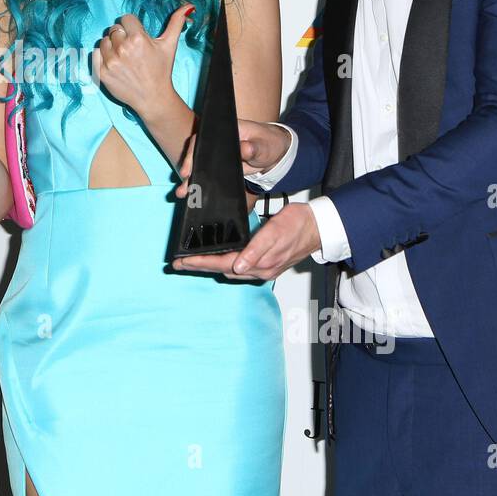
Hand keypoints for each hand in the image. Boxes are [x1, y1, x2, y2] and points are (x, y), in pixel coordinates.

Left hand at [92, 4, 192, 111]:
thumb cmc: (161, 70)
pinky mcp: (102, 72)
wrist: (152, 97)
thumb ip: (176, 23)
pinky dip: (102, 56)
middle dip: (121, 35)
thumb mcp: (170, 45)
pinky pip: (95, 54)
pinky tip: (114, 62)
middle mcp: (122, 48)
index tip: (135, 35)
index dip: (131, 26)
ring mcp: (110, 61)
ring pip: (103, 40)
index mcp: (138, 38)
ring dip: (111, 45)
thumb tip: (188, 6)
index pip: (125, 18)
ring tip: (122, 55)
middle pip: (114, 29)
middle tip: (130, 48)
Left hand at [173, 203, 319, 279]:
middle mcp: (259, 270)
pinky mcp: (265, 264)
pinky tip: (216, 258)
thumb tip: (238, 266)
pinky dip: (223, 263)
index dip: (200, 263)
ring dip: (209, 266)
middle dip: (199, 266)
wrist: (318, 227)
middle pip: (222, 269)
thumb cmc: (298, 225)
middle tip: (178, 263)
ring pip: (229, 269)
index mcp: (260, 263)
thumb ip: (256, 250)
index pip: (223, 263)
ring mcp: (263, 269)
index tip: (181, 262)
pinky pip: (238, 267)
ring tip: (191, 261)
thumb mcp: (276, 231)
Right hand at [175, 119, 291, 197]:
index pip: (203, 138)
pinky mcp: (219, 167)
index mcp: (224, 130)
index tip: (190, 166)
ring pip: (199, 165)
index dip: (194, 151)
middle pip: (196, 152)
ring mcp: (216, 155)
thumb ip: (254, 148)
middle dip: (188, 167)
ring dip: (191, 178)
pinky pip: (207, 174)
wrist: (272, 154)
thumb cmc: (268, 144)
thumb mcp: (263, 146)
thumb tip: (244, 149)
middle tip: (185, 180)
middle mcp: (216, 141)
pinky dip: (201, 183)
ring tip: (184, 192)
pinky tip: (194, 194)